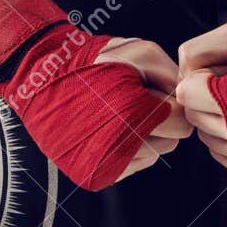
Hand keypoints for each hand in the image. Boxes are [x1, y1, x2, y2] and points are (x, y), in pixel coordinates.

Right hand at [0, 0, 191, 191]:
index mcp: (136, 115)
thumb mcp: (140, 52)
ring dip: (146, 136)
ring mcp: (108, 164)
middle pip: (171, 142)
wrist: (42, 77)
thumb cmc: (92, 61)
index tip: (159, 93)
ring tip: (120, 111)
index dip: (174, 105)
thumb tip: (184, 100)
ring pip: (152, 155)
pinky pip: (131, 165)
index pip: (182, 123)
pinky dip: (127, 149)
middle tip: (139, 100)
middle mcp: (123, 146)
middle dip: (162, 122)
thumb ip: (171, 76)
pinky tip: (109, 127)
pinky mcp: (96, 174)